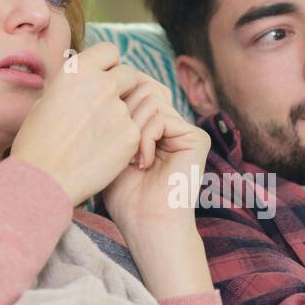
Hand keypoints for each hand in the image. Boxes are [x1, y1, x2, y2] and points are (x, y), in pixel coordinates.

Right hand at [9, 42, 140, 204]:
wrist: (43, 178)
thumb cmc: (37, 142)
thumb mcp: (46, 100)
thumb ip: (72, 86)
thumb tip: (84, 79)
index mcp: (77, 70)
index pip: (110, 51)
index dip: (109, 65)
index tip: (104, 78)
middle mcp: (102, 84)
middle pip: (129, 75)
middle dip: (122, 88)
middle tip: (107, 109)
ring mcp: (120, 109)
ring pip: (134, 105)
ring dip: (122, 115)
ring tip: (98, 137)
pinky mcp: (131, 135)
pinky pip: (135, 130)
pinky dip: (125, 139)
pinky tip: (104, 153)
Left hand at [100, 78, 210, 231]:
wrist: (147, 226)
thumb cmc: (124, 196)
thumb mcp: (112, 146)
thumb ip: (116, 113)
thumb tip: (109, 78)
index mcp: (157, 126)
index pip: (136, 89)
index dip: (117, 105)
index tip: (107, 137)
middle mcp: (174, 125)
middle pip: (143, 87)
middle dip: (124, 115)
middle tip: (122, 151)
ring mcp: (187, 131)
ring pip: (150, 98)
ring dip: (133, 129)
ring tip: (133, 160)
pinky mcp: (196, 138)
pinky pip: (161, 116)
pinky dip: (145, 137)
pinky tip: (144, 163)